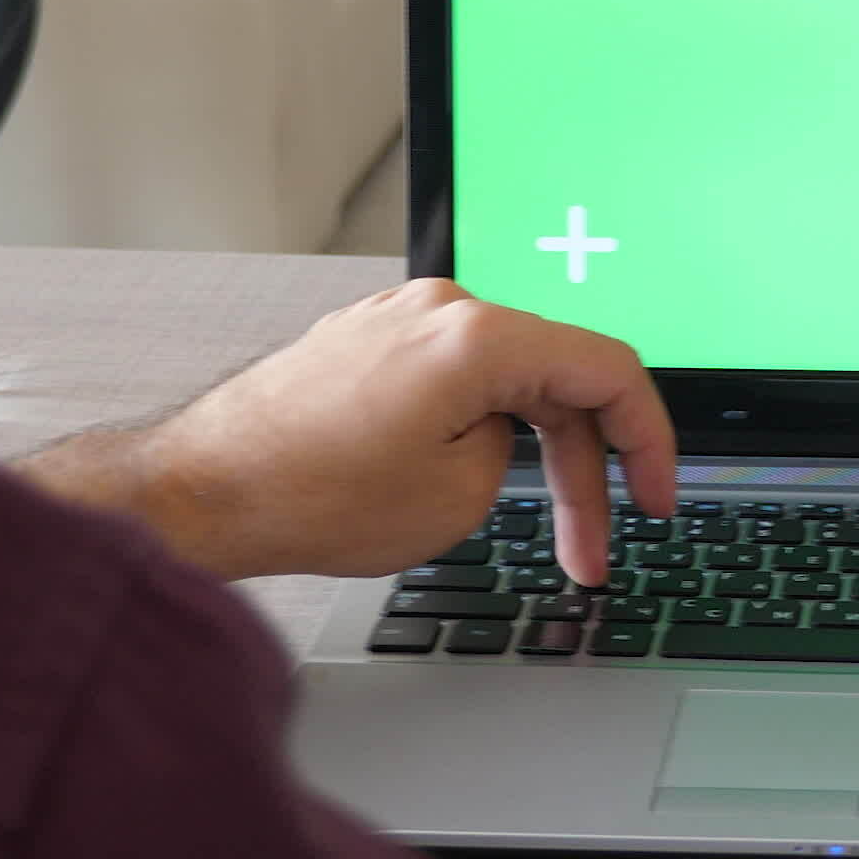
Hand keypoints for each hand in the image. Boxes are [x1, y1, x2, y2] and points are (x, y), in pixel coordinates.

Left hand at [28, 279, 677, 583]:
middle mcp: (440, 308)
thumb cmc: (307, 494)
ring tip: (520, 535)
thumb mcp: (458, 498)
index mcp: (478, 335)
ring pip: (505, 379)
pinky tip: (468, 486)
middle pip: (556, 376)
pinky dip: (480, 430)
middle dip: (585, 470)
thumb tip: (507, 438)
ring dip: (530, 455)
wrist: (201, 491)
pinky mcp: (366, 345)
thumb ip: (514, 453)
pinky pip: (454, 378)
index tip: (658, 497)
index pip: (607, 368)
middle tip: (593, 550)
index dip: (650, 440)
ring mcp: (398, 321)